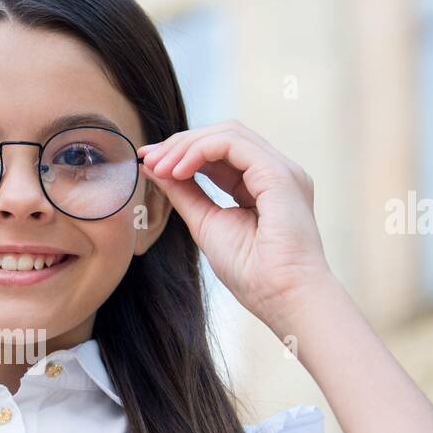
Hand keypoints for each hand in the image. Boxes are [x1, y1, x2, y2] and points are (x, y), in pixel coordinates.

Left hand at [138, 119, 333, 329]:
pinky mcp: (279, 174)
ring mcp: (281, 170)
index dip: (182, 152)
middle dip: (180, 144)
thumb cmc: (252, 273)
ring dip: (187, 145)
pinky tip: (179, 170)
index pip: (220, 153)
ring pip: (228, 134)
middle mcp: (275, 172)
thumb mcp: (206, 223)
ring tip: (161, 166)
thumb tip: (155, 168)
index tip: (148, 161)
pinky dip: (200, 150)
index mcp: (263, 185)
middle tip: (149, 159)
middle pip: (223, 137)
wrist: (283, 299)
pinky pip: (233, 143)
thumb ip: (184, 193)